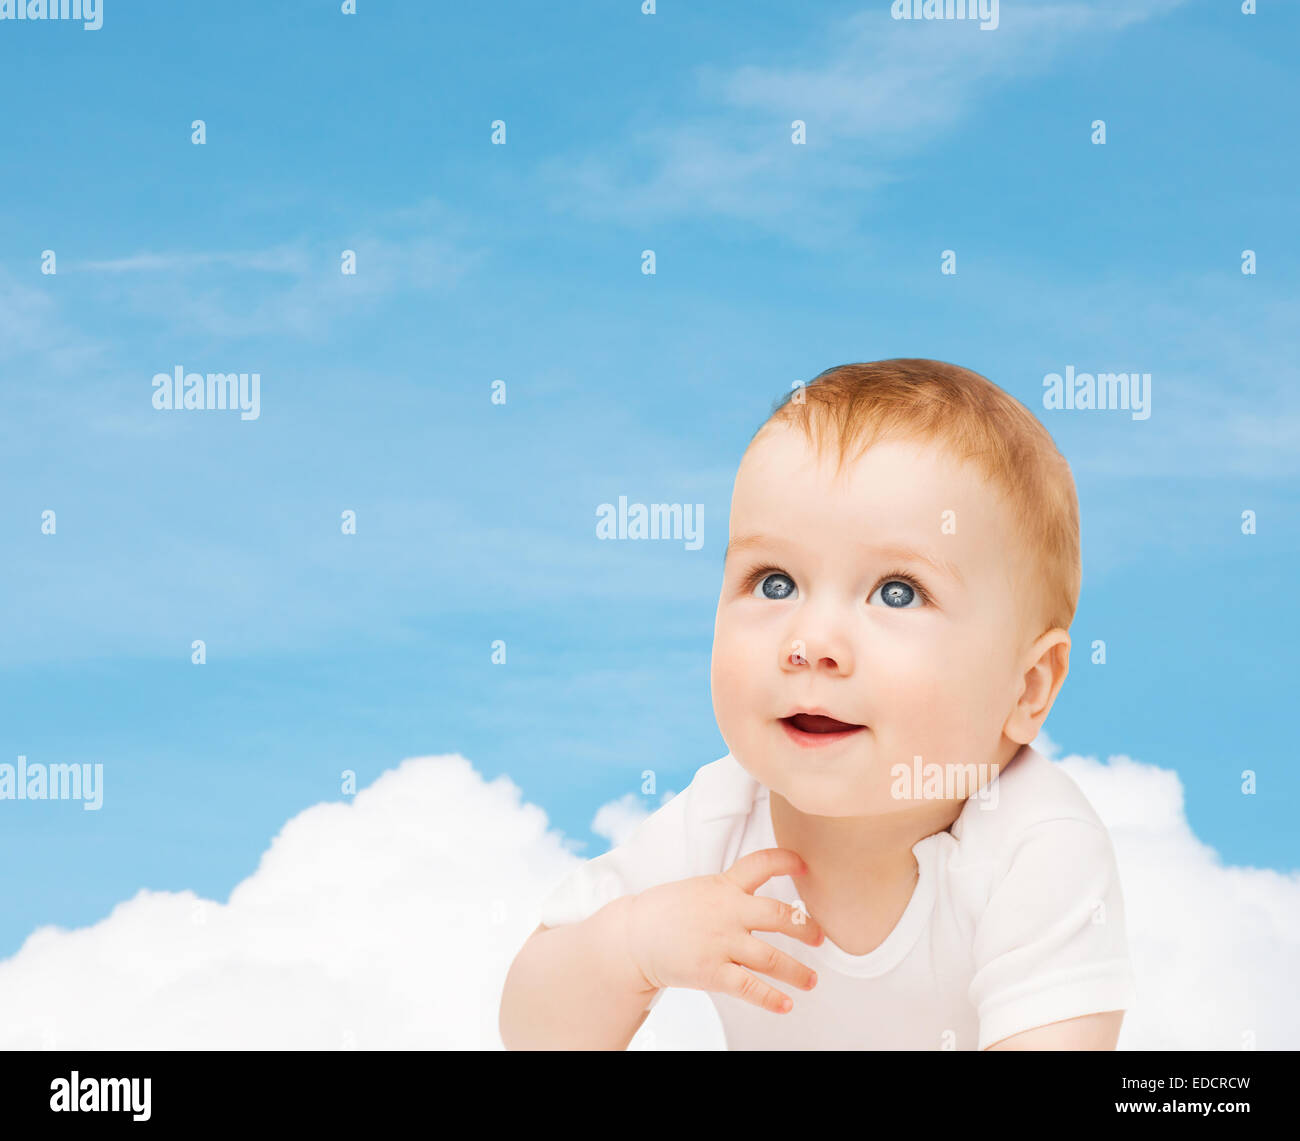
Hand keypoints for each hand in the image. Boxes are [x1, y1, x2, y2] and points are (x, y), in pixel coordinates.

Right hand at [624, 848, 823, 1013]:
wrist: (632, 937)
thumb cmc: (664, 912)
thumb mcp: (698, 889)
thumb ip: (727, 891)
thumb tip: (755, 894)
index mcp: (723, 886)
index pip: (760, 864)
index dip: (785, 861)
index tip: (804, 864)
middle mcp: (726, 911)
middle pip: (778, 914)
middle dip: (805, 928)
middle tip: (821, 937)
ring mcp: (720, 942)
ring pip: (771, 957)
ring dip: (796, 971)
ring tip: (812, 980)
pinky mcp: (711, 971)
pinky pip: (749, 986)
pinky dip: (771, 998)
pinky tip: (786, 1004)